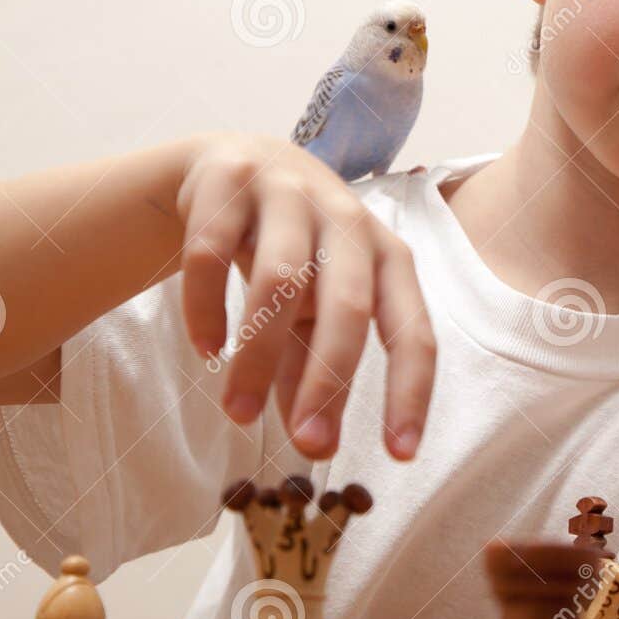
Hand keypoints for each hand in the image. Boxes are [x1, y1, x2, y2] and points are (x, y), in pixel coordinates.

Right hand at [173, 132, 434, 460]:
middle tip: (310, 449)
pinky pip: (211, 249)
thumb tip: (315, 446)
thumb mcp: (314, 307)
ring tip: (235, 414)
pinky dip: (207, 305)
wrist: (232, 163)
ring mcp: (290, 192)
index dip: (411, 391)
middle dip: (330, 383)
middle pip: (348, 305)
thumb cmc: (292, 250)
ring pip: (279, 280)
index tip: (402, 454)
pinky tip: (206, 348)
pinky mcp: (229, 179)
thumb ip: (314, 367)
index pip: (411, 329)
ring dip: (258, 355)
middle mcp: (348, 218)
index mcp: (387, 255)